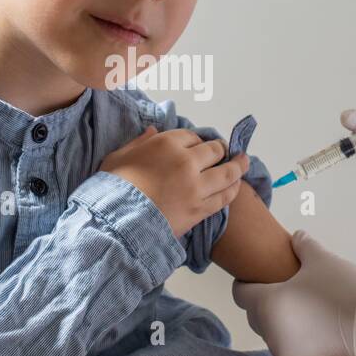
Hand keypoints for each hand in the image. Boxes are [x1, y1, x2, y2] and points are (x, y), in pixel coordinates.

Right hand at [101, 126, 248, 237]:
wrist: (116, 224)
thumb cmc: (112, 188)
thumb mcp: (117, 157)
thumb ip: (138, 142)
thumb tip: (152, 131)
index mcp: (165, 144)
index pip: (192, 136)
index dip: (197, 141)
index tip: (199, 146)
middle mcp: (186, 162)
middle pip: (214, 150)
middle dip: (220, 150)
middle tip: (225, 153)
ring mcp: (197, 187)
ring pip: (227, 172)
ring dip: (238, 166)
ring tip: (243, 162)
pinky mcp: (200, 210)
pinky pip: (224, 197)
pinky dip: (233, 189)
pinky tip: (236, 186)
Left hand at [232, 230, 355, 355]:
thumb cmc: (350, 295)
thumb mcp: (325, 261)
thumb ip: (304, 246)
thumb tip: (297, 238)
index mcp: (268, 304)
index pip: (241, 293)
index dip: (248, 281)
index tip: (257, 276)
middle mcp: (270, 334)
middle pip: (257, 315)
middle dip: (268, 302)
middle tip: (289, 290)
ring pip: (274, 335)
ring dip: (284, 324)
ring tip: (308, 311)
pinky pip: (290, 353)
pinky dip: (299, 343)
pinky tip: (318, 331)